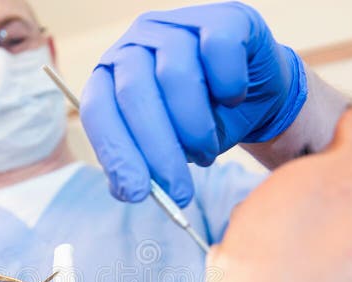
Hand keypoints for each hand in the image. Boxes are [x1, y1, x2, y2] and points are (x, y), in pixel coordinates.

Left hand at [80, 2, 307, 206]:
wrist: (253, 94)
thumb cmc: (203, 122)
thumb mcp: (170, 148)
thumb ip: (145, 164)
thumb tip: (127, 189)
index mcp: (112, 75)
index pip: (98, 109)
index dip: (115, 152)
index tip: (135, 192)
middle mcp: (136, 43)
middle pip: (134, 93)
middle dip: (158, 150)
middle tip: (179, 191)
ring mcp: (177, 25)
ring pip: (175, 74)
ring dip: (195, 126)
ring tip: (207, 151)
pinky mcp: (222, 17)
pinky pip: (218, 51)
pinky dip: (228, 86)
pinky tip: (232, 99)